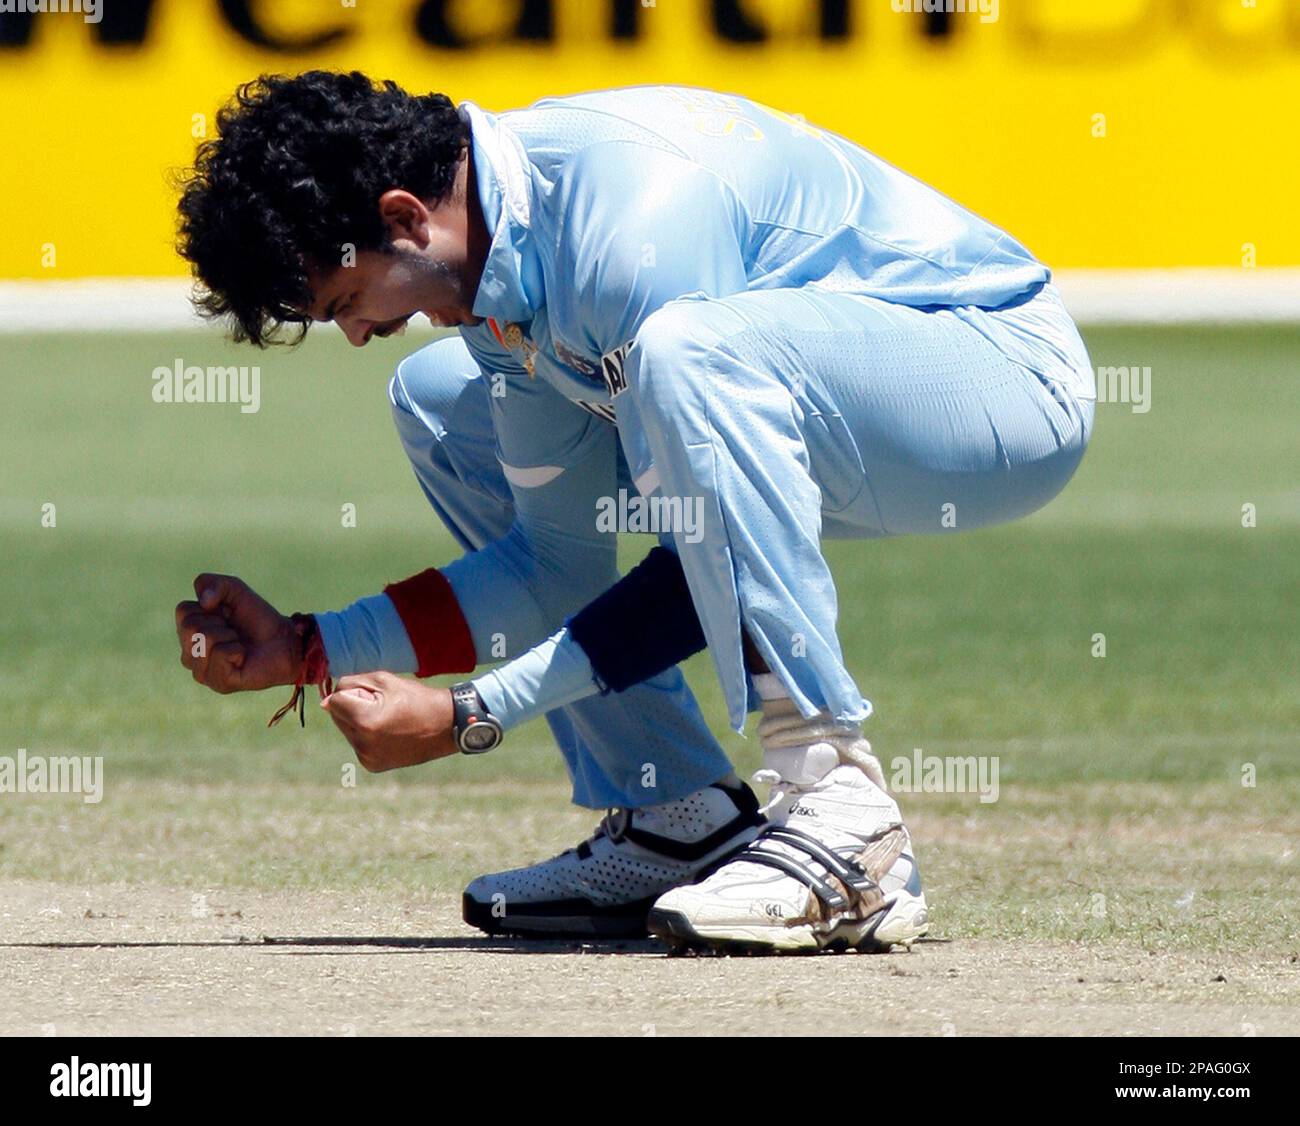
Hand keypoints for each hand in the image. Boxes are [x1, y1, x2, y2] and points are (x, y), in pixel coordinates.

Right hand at [175, 573, 298, 693]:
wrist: (285, 640)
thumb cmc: (257, 618)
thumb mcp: (234, 589)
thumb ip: (213, 582)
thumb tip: (204, 601)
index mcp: (188, 632)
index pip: (183, 611)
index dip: (210, 607)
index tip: (226, 614)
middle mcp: (189, 654)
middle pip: (190, 627)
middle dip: (219, 623)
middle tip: (234, 631)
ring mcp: (202, 672)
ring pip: (203, 641)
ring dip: (229, 636)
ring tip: (239, 644)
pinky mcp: (219, 683)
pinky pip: (220, 655)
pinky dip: (237, 650)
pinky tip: (243, 657)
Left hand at [322, 673, 456, 771]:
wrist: (446, 726)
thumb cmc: (416, 698)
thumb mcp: (384, 681)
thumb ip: (350, 685)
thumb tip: (325, 703)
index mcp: (365, 720)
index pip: (335, 700)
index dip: (354, 692)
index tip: (377, 696)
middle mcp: (363, 743)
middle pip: (337, 716)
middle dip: (353, 706)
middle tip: (384, 706)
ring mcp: (367, 757)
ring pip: (345, 730)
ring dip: (358, 721)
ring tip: (388, 720)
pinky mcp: (372, 765)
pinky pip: (357, 743)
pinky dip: (366, 735)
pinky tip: (389, 733)